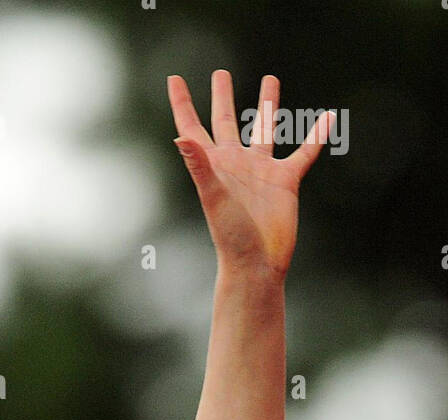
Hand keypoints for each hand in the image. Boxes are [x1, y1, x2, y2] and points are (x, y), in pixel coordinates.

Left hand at [167, 71, 332, 277]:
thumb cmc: (230, 235)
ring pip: (265, 128)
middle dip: (223, 97)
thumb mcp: (212, 196)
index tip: (175, 78)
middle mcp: (236, 162)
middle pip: (226, 120)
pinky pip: (304, 152)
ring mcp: (261, 170)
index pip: (192, 126)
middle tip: (221, 73)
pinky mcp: (286, 180)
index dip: (183, 102)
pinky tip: (327, 117)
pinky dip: (316, 136)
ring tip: (271, 79)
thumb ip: (199, 165)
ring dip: (268, 105)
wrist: (257, 263)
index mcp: (213, 164)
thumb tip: (180, 137)